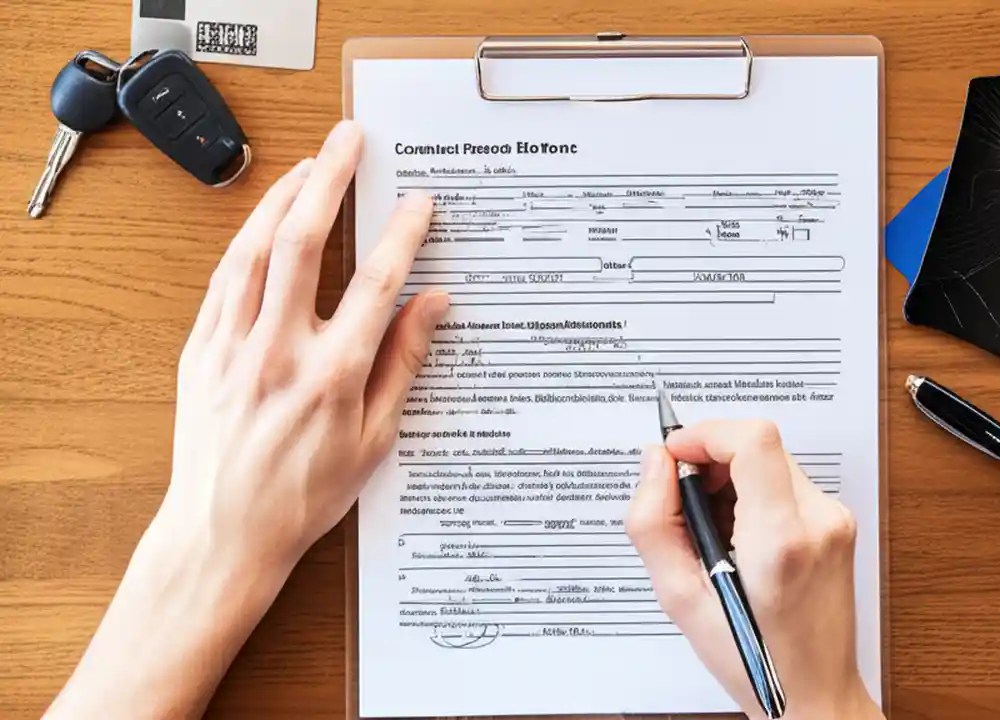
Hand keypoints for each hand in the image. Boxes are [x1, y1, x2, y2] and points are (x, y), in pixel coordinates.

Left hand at [165, 119, 448, 570]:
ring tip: (307, 164)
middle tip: (349, 140)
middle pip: (305, 242)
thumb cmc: (304, 495)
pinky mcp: (200, 351)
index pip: (377, 283)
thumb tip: (433, 305)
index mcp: (332, 375)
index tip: (419, 203)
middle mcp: (278, 350)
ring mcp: (232, 346)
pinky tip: (263, 220)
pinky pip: (223, 278)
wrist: (223, 533)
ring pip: (255, 249)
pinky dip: (246, 239)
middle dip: (330, 180)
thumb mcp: (375, 440)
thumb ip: (404, 364)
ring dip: (283, 197)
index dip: (403, 234)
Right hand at [626, 420, 881, 719]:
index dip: (705, 433)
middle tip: (688, 505)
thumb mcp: (680, 597)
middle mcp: (818, 521)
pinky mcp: (838, 522)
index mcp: (780, 541)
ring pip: (771, 460)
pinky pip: (786, 482)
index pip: (753, 440)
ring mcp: (834, 520)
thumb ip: (654, 522)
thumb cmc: (756, 658)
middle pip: (758, 444)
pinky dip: (754, 495)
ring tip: (715, 532)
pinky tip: (740, 538)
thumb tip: (655, 463)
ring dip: (732, 479)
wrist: (815, 692)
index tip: (676, 453)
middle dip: (712, 459)